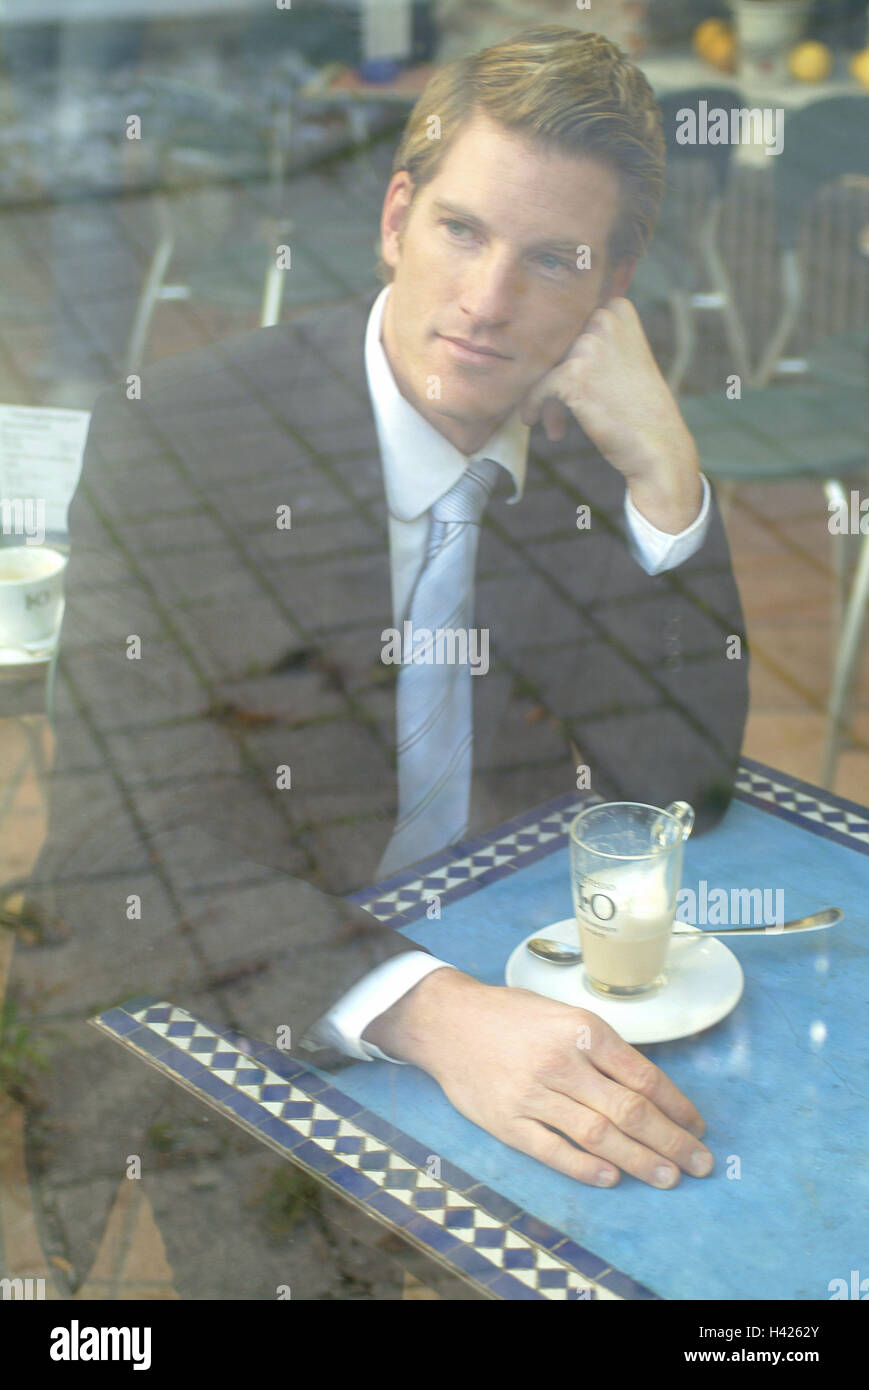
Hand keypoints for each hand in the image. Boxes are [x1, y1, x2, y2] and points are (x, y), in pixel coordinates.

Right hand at [364, 968, 713, 1187]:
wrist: (448, 1021)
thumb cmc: (512, 1015)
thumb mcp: (564, 1014)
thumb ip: (602, 1048)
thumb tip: (649, 1091)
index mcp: (582, 1030)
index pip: (644, 1076)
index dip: (677, 1107)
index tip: (697, 1127)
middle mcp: (562, 1062)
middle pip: (629, 1110)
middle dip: (672, 1142)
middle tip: (700, 1164)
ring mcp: (533, 1094)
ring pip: (599, 1135)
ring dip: (640, 1160)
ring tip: (668, 1177)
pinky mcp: (507, 1122)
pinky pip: (554, 1151)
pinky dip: (587, 1167)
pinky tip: (613, 1177)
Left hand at [519, 297, 702, 532]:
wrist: (657, 444)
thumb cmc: (640, 407)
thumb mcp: (626, 356)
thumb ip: (597, 338)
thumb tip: (546, 336)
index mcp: (618, 309)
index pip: (569, 321)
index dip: (562, 351)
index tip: (566, 377)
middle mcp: (604, 319)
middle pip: (554, 343)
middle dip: (551, 374)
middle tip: (556, 406)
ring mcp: (588, 345)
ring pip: (544, 365)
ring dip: (545, 394)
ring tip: (553, 422)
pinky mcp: (573, 374)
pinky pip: (537, 387)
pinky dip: (532, 404)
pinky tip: (532, 419)